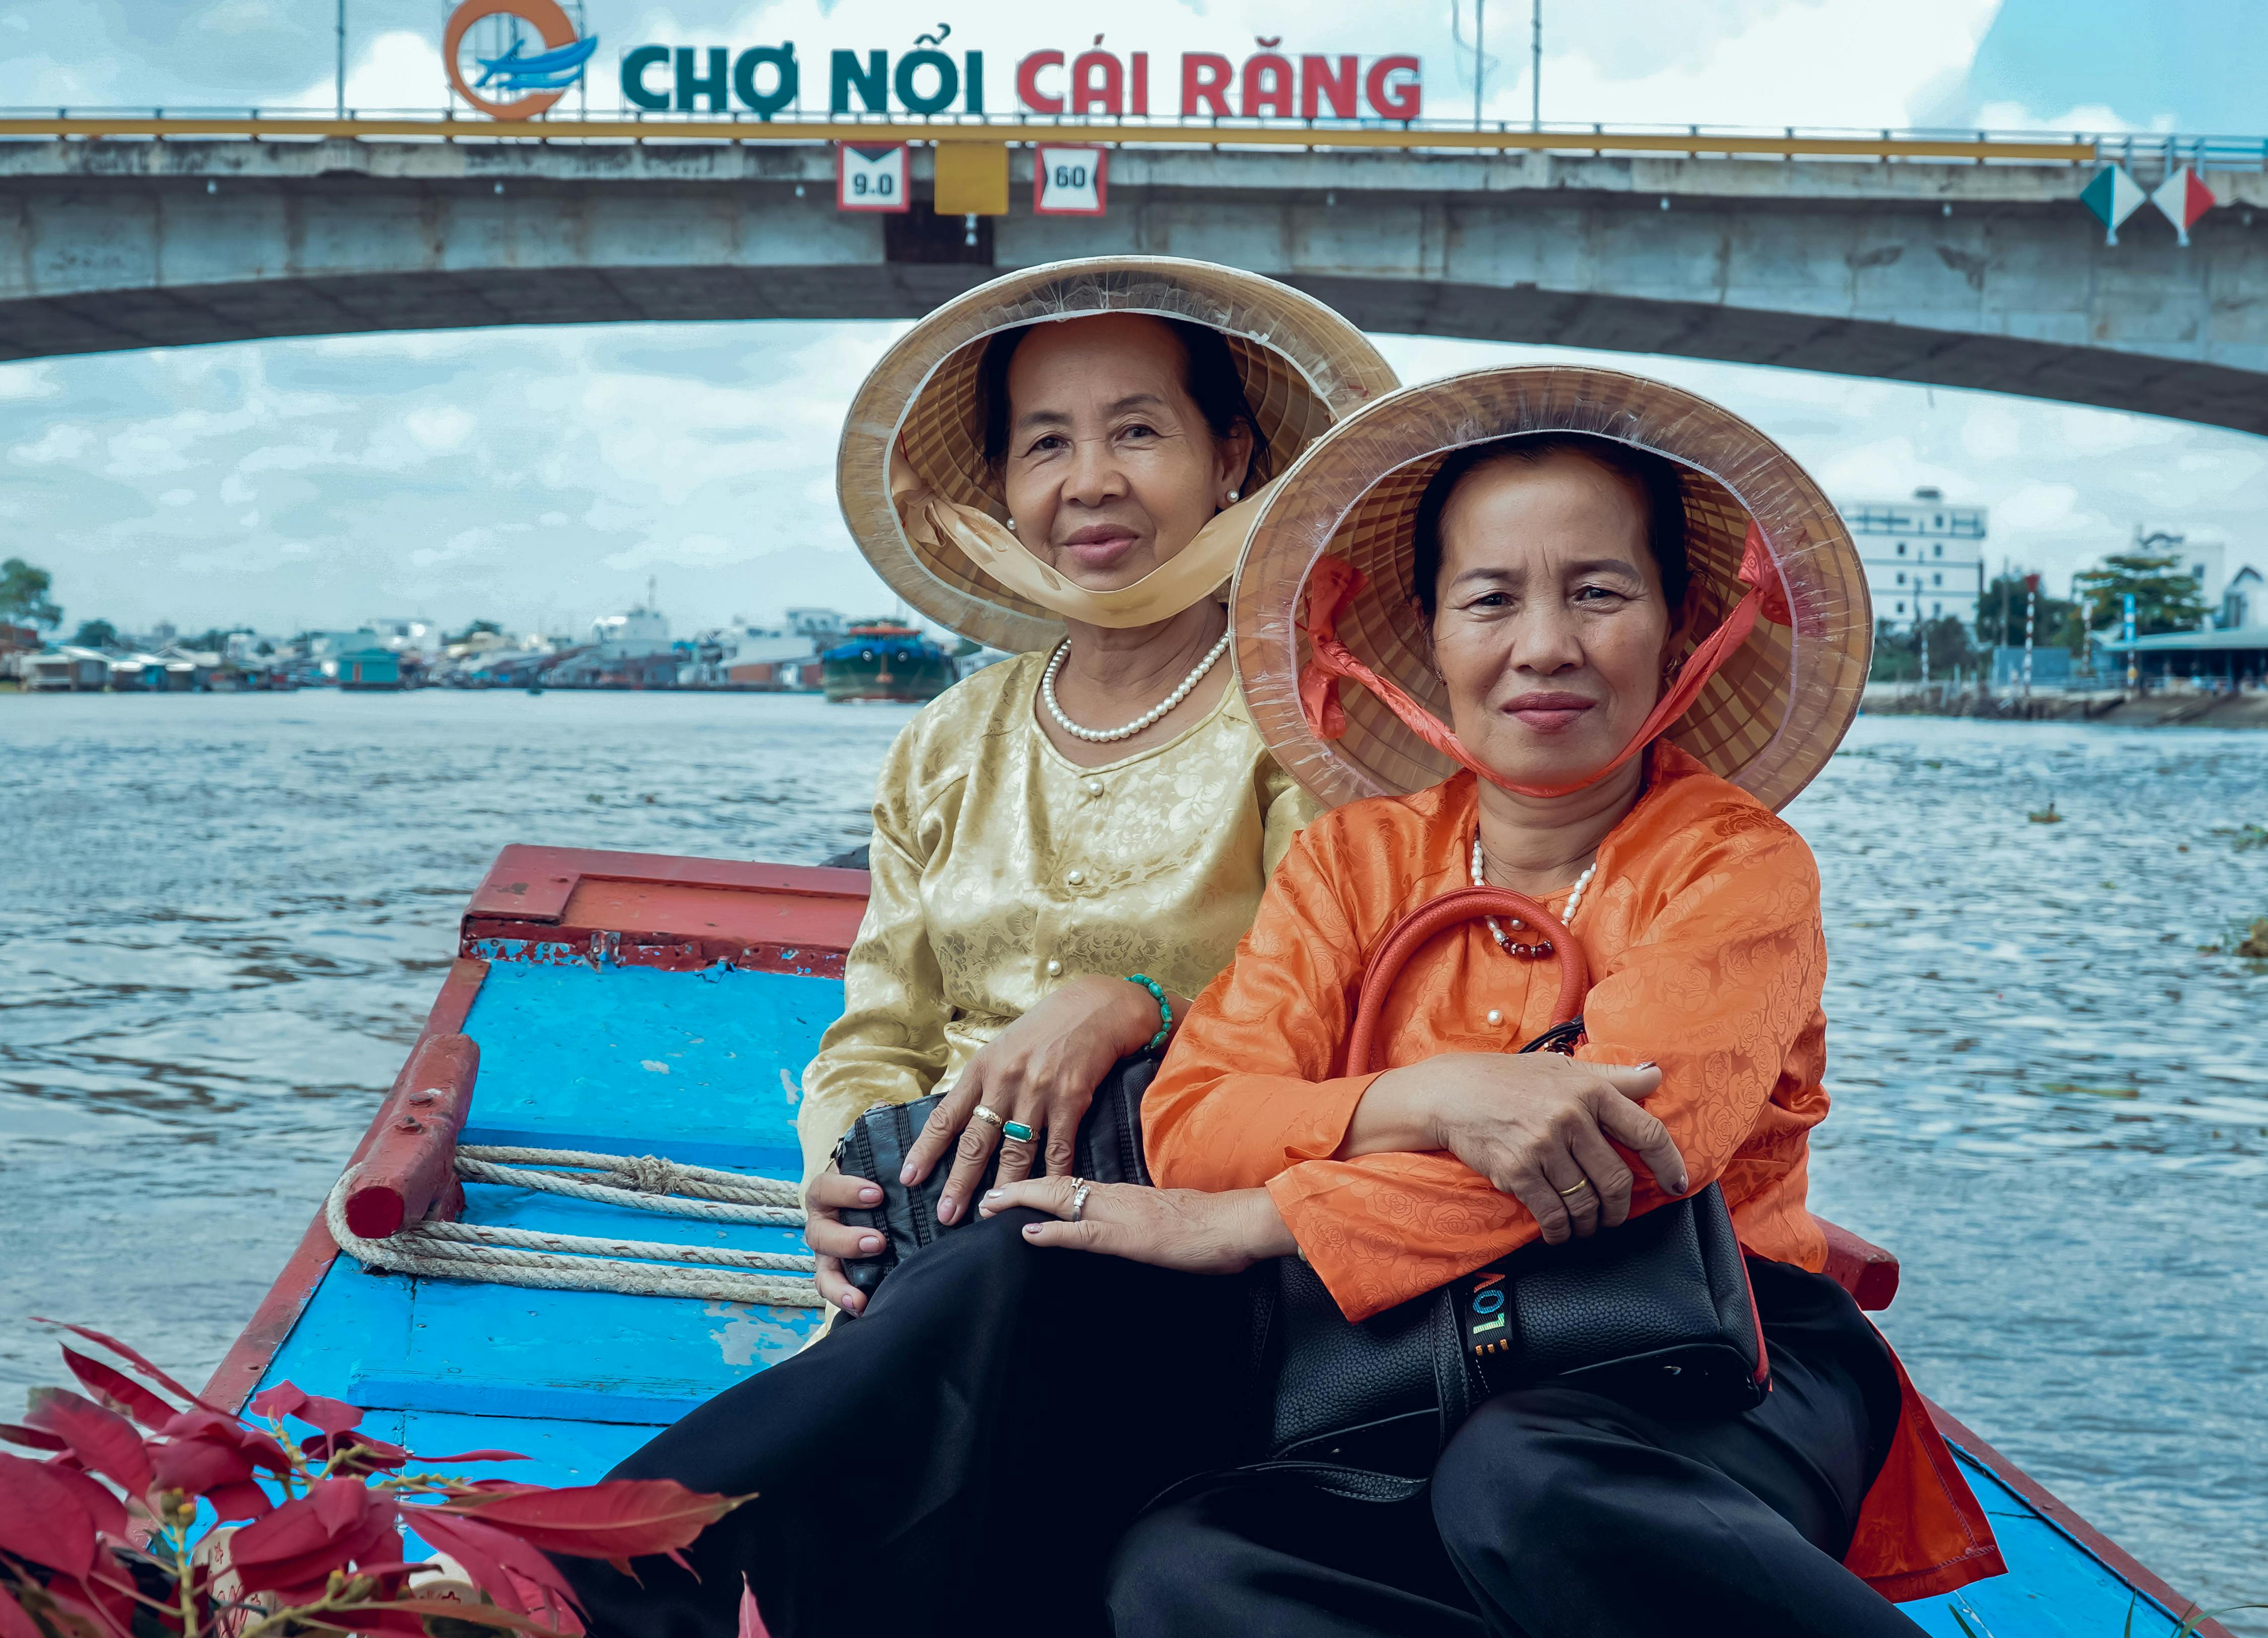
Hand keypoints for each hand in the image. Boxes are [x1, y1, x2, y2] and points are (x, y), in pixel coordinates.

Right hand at [802, 1163, 886, 1314]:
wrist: (876, 1203)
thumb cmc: (876, 1183)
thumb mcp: (875, 1171)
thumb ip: (885, 1167)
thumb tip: (912, 1165)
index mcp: (826, 1194)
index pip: (825, 1189)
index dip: (846, 1191)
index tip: (876, 1194)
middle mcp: (822, 1224)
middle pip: (820, 1234)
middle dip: (847, 1240)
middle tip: (878, 1242)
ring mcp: (828, 1253)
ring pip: (822, 1270)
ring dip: (840, 1283)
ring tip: (859, 1296)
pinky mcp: (836, 1274)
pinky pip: (834, 1291)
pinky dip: (845, 1301)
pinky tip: (863, 1308)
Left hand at [900, 975, 1167, 1226]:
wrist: (1096, 1007)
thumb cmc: (1046, 1028)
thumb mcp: (1004, 1047)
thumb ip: (984, 1083)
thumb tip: (961, 1119)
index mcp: (982, 1068)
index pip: (946, 1116)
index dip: (926, 1149)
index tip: (909, 1177)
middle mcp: (1006, 1081)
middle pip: (977, 1142)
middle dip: (960, 1182)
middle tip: (946, 1215)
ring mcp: (1039, 1092)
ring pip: (1016, 1152)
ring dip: (1003, 1188)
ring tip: (991, 1216)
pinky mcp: (1071, 1100)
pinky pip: (1058, 1148)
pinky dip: (1051, 1176)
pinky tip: (1043, 1198)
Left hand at [979, 1175, 1294, 1274]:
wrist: (1240, 1223)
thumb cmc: (1212, 1226)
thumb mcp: (1167, 1219)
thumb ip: (1140, 1219)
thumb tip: (1124, 1226)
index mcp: (1126, 1194)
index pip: (1075, 1183)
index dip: (1039, 1186)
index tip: (1011, 1189)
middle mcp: (1118, 1196)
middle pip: (1058, 1184)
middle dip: (1018, 1188)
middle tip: (983, 1195)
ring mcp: (1122, 1214)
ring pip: (1063, 1200)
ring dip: (1022, 1202)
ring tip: (990, 1205)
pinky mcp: (1131, 1237)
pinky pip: (1084, 1233)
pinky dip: (1052, 1232)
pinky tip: (1028, 1232)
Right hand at [1350, 1055, 1685, 1245]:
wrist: (1450, 1093)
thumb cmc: (1508, 1079)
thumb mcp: (1563, 1069)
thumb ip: (1612, 1077)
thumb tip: (1656, 1074)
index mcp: (1589, 1090)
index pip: (1647, 1131)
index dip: (1669, 1162)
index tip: (1677, 1183)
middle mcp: (1570, 1118)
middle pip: (1617, 1180)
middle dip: (1621, 1208)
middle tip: (1615, 1215)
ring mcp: (1543, 1147)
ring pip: (1586, 1203)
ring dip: (1591, 1224)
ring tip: (1587, 1225)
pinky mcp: (1517, 1172)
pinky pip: (1552, 1215)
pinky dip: (1560, 1232)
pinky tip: (1558, 1232)